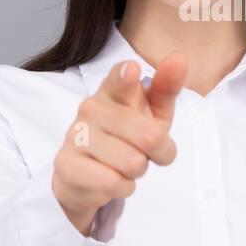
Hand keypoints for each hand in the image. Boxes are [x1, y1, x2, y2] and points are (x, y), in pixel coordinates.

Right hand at [51, 52, 186, 233]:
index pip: (119, 79)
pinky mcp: (67, 165)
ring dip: (138, 171)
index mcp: (112, 90)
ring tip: (123, 164)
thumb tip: (178, 58)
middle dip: (159, 152)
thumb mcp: (152, 113)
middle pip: (149, 136)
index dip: (126, 77)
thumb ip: (166, 87)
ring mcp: (75, 136)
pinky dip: (123, 187)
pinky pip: (114, 183)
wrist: (87, 176)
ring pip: (133, 163)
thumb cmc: (126, 137)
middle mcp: (90, 108)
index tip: (132, 70)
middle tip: (146, 151)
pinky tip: (110, 179)